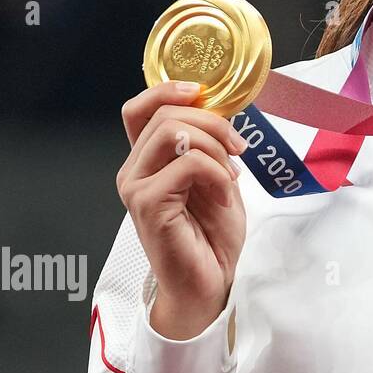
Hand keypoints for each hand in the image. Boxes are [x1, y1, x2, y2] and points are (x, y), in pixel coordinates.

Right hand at [116, 81, 247, 339]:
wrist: (209, 281)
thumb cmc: (211, 234)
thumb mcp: (217, 177)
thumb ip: (208, 145)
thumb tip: (219, 110)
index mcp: (147, 161)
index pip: (140, 109)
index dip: (168, 91)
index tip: (202, 93)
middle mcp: (134, 170)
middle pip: (165, 115)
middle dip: (213, 123)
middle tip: (238, 149)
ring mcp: (136, 188)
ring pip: (174, 133)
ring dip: (215, 147)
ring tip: (231, 174)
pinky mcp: (149, 205)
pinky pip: (188, 165)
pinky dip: (217, 173)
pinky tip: (225, 193)